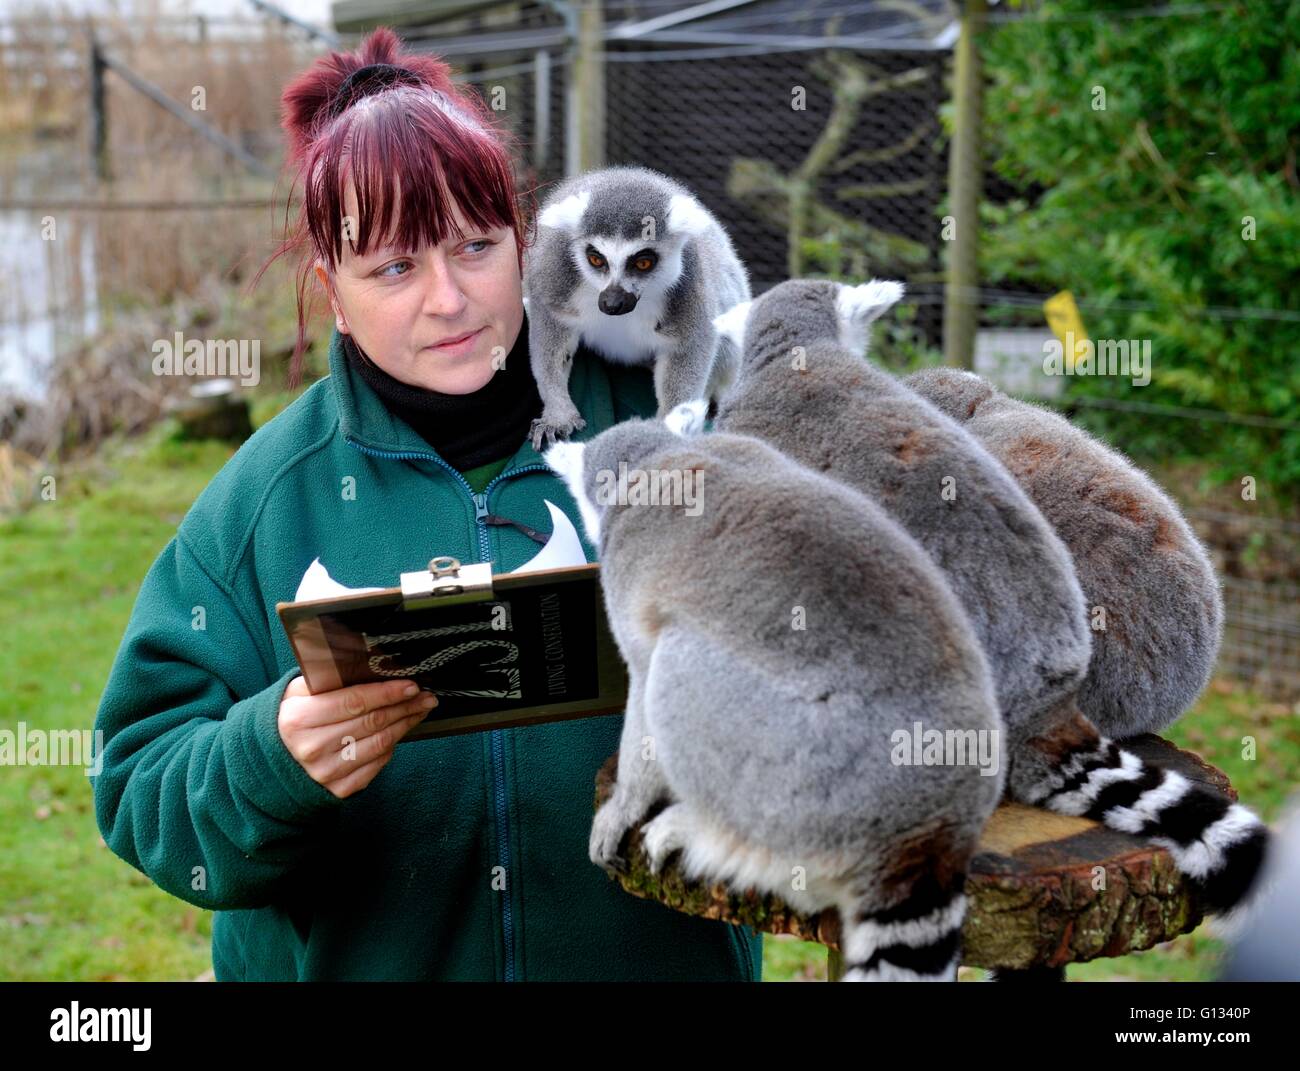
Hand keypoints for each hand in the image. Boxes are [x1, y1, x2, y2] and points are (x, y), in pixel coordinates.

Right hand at [277, 676, 437, 798]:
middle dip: (405, 706)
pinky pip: (378, 763)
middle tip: (425, 696)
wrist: (276, 758)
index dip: (387, 692)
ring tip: (418, 710)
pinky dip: (392, 745)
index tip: (411, 685)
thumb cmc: (294, 718)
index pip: (355, 702)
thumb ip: (329, 680)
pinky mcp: (339, 789)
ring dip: (405, 724)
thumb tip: (374, 669)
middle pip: (373, 722)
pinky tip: (399, 731)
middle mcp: (312, 748)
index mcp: (300, 719)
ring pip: (380, 743)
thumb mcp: (299, 692)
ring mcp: (326, 772)